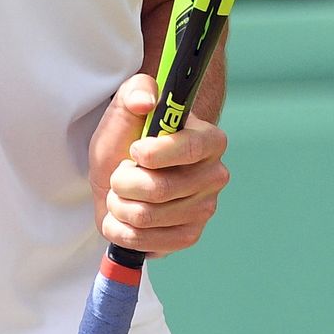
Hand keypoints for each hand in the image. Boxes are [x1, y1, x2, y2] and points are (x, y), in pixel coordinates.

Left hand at [88, 74, 228, 257]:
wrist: (124, 168)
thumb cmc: (129, 135)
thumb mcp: (126, 105)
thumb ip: (136, 90)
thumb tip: (146, 100)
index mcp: (209, 140)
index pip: (188, 150)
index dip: (153, 153)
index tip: (135, 149)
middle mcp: (214, 176)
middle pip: (159, 189)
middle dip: (123, 180)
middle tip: (120, 171)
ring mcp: (204, 210)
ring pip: (145, 217)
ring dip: (118, 204)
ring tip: (121, 191)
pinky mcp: (188, 236)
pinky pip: (145, 243)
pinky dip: (121, 229)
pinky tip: (124, 214)